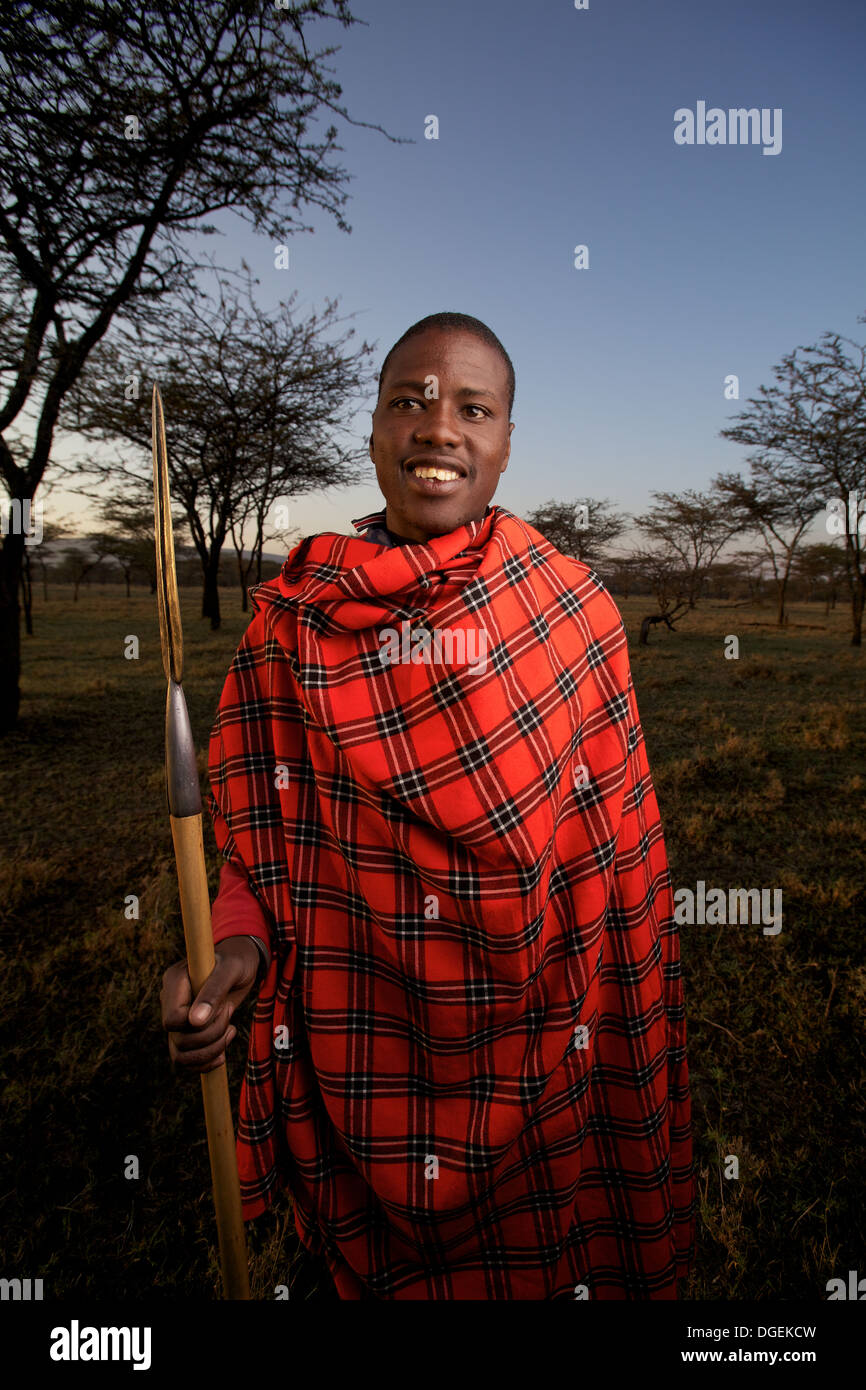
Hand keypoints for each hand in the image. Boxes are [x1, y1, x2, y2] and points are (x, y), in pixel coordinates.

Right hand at [161, 936, 260, 1074]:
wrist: (241, 964)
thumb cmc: (237, 960)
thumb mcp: (232, 969)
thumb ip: (214, 991)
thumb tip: (195, 1022)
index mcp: (175, 981)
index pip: (173, 1020)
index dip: (199, 1024)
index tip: (225, 1007)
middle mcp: (170, 1001)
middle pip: (178, 1040)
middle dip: (211, 1036)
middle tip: (230, 1014)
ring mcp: (177, 1018)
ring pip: (180, 1054)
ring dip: (210, 1052)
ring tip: (231, 1032)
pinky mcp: (187, 1030)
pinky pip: (186, 1059)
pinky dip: (205, 1062)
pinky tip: (222, 1053)